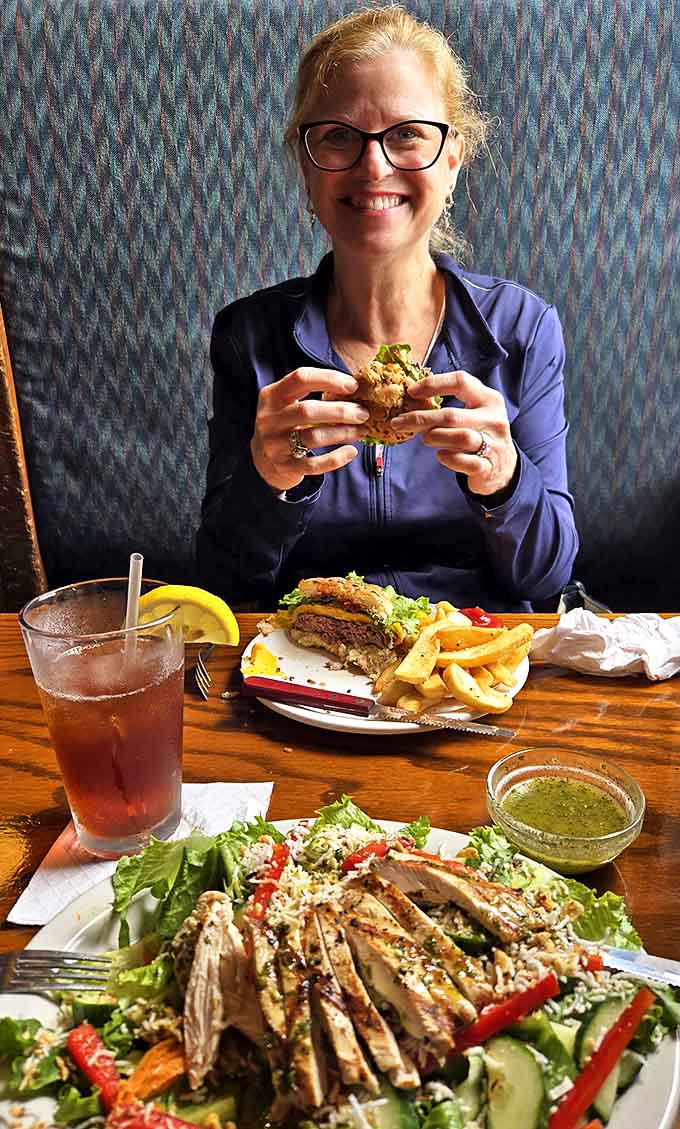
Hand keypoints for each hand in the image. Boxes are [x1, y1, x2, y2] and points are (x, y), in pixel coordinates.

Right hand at [251, 367, 368, 491]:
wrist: (262, 462)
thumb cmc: (284, 426)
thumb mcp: (286, 404)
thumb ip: (309, 393)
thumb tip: (352, 388)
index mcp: (272, 395)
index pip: (301, 378)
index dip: (329, 379)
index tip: (353, 386)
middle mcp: (270, 419)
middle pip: (308, 410)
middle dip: (340, 410)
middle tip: (363, 413)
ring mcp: (275, 444)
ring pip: (313, 437)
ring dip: (343, 433)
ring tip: (361, 430)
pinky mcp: (285, 467)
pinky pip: (314, 464)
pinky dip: (336, 458)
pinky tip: (351, 452)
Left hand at [391, 370, 517, 496]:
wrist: (504, 468)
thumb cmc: (480, 434)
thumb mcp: (475, 412)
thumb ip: (452, 403)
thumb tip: (412, 398)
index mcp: (489, 399)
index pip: (461, 382)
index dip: (433, 384)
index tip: (411, 392)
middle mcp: (493, 419)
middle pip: (451, 415)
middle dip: (420, 418)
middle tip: (398, 422)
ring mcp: (493, 444)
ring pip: (458, 437)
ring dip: (433, 437)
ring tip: (425, 438)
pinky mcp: (487, 467)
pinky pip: (462, 461)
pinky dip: (447, 458)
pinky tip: (441, 455)